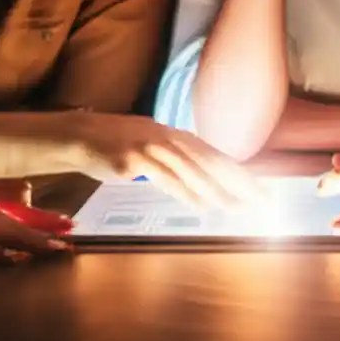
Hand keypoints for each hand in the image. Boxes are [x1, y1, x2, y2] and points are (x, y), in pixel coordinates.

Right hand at [67, 112, 264, 209]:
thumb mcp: (149, 143)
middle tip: (260, 200)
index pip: (214, 153)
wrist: (79, 136)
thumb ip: (173, 157)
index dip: (238, 171)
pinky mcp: (131, 161)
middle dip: (238, 181)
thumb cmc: (115, 144)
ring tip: (236, 208)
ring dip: (215, 190)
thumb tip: (197, 177)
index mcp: (173, 133)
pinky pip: (165, 179)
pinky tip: (200, 205)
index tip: (260, 189)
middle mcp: (165, 136)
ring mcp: (149, 146)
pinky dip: (185, 192)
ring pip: (191, 169)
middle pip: (210, 159)